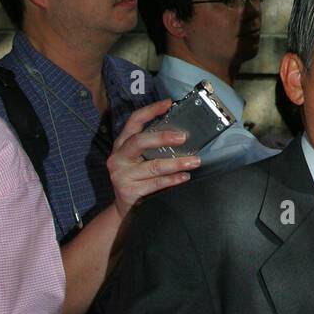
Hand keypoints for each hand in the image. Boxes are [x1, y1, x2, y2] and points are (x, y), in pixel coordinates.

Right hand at [107, 100, 202, 217]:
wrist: (124, 210)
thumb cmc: (137, 180)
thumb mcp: (139, 160)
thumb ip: (151, 148)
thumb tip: (181, 135)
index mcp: (121, 145)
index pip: (134, 121)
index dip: (150, 110)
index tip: (168, 103)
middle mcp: (118, 157)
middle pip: (140, 141)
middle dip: (163, 137)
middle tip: (184, 137)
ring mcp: (121, 175)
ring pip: (153, 165)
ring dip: (177, 163)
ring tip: (195, 161)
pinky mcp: (128, 191)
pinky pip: (155, 183)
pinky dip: (173, 180)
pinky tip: (185, 177)